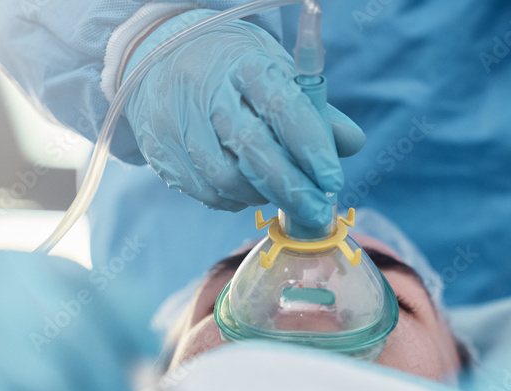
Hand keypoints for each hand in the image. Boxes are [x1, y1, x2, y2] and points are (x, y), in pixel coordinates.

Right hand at [124, 9, 365, 226]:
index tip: (332, 179)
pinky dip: (235, 199)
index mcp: (244, 65)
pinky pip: (207, 191)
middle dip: (291, 188)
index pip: (282, 107)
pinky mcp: (162, 151)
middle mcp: (208, 91)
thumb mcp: (274, 72)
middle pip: (253, 149)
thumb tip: (351, 143)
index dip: (310, 147)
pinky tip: (248, 190)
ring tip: (279, 193)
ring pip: (227, 177)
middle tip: (317, 212)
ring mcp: (180, 123)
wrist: (159, 58)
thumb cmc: (232, 70)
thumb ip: (313, 110)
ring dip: (261, 195)